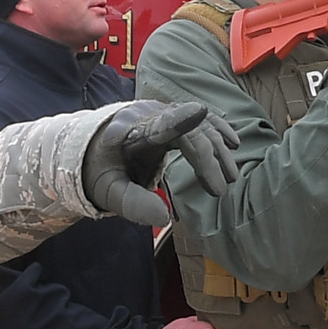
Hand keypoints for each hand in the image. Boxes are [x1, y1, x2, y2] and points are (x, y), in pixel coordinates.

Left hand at [82, 101, 240, 227]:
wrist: (94, 147)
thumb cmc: (102, 171)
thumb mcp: (108, 193)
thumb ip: (133, 204)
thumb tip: (164, 217)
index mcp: (129, 130)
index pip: (157, 125)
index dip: (179, 120)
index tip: (199, 112)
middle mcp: (149, 114)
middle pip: (189, 131)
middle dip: (208, 159)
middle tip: (219, 191)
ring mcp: (163, 111)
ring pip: (200, 124)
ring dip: (218, 150)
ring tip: (231, 177)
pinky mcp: (172, 113)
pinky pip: (200, 118)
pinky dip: (218, 130)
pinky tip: (233, 143)